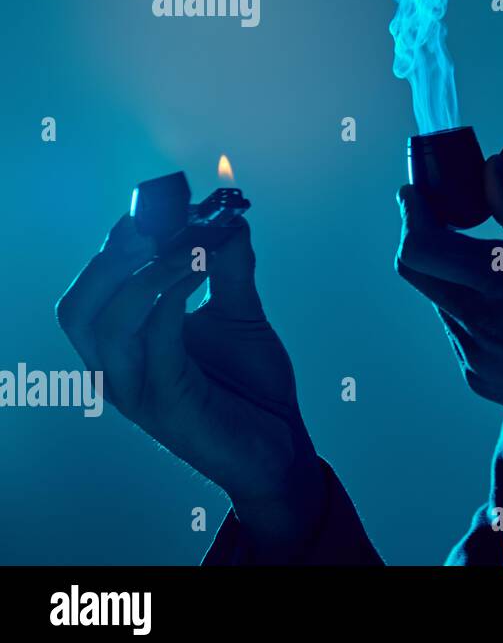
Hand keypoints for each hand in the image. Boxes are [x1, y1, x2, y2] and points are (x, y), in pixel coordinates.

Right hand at [56, 214, 324, 555]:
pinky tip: (204, 268)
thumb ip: (230, 266)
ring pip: (106, 321)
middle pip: (79, 303)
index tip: (166, 195)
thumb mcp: (240, 313)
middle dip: (118, 251)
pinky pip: (153, 341)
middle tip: (169, 214)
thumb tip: (229, 215)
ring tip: (194, 240)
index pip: (96, 283)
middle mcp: (116, 368)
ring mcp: (135, 389)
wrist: (283, 446)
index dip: (124, 235)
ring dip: (148, 269)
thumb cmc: (252, 386)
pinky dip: (172, 296)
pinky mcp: (164, 403)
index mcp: (124, 344)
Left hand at [395, 155, 502, 448]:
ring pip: (442, 304)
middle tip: (446, 222)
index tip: (415, 197)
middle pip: (416, 273)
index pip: (419, 246)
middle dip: (424, 241)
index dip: (411, 216)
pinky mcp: (482, 382)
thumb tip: (490, 169)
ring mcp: (475, 356)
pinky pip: (463, 336)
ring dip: (454, 280)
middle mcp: (476, 321)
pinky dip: (475, 314)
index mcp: (501, 281)